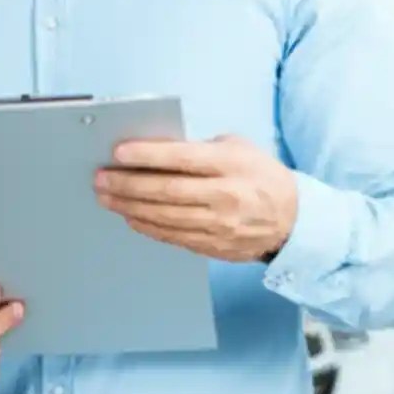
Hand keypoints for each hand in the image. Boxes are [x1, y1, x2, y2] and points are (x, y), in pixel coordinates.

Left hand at [94, 135, 298, 262]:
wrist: (291, 221)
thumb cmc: (260, 177)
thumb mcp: (240, 149)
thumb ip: (203, 148)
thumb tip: (159, 150)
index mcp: (231, 165)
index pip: (182, 158)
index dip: (147, 155)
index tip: (119, 152)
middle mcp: (224, 196)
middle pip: (167, 190)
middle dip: (128, 184)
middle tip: (101, 178)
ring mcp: (218, 225)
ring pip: (164, 216)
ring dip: (130, 206)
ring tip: (107, 196)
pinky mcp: (212, 246)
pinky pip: (172, 236)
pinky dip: (147, 226)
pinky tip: (130, 216)